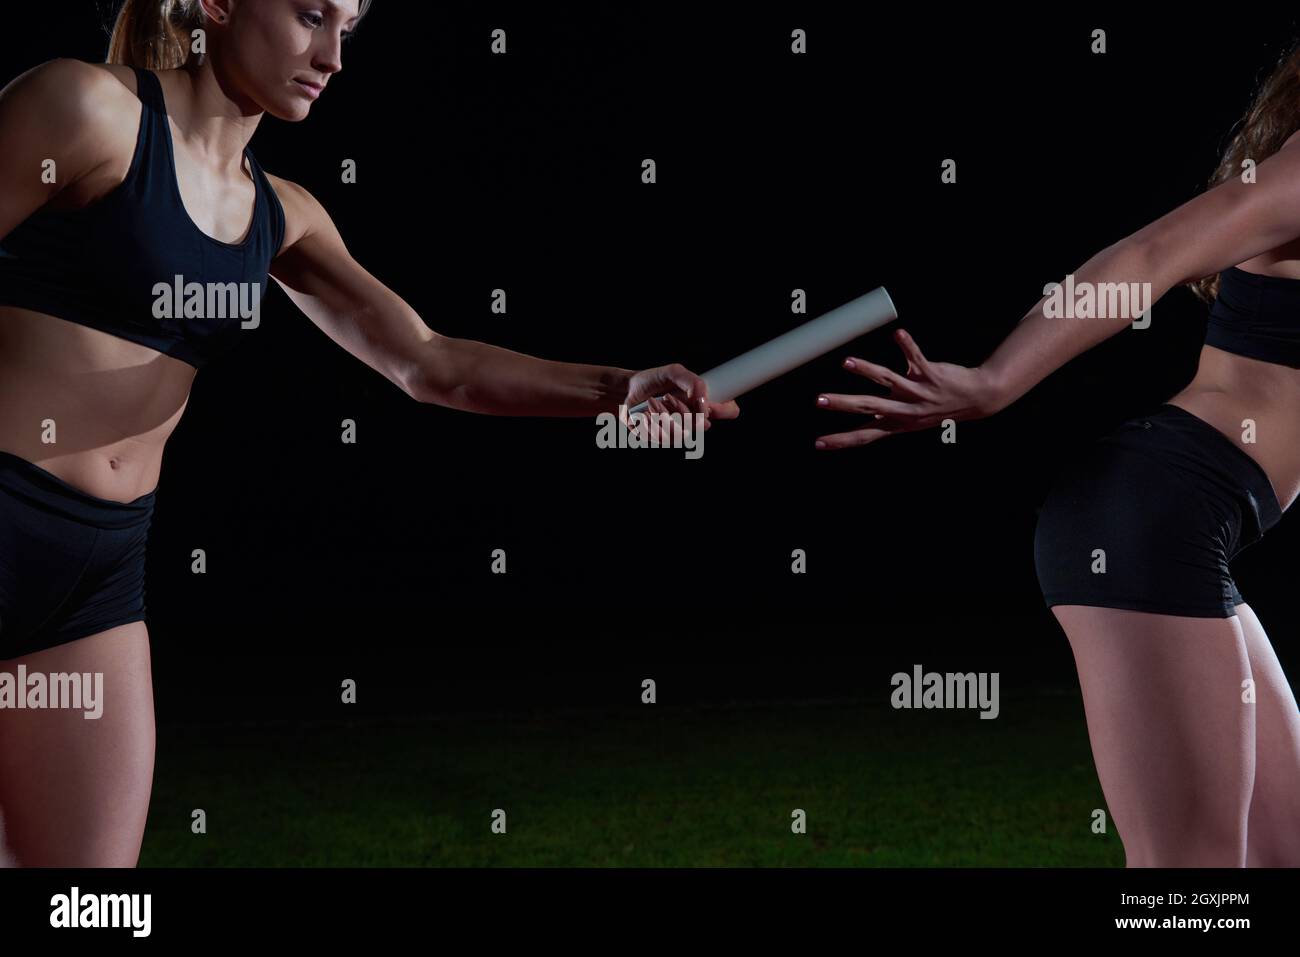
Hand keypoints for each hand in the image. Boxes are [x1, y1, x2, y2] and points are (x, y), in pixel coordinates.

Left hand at [623, 363, 739, 441]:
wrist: (626, 392)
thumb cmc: (652, 381)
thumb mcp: (672, 372)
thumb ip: (691, 380)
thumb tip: (702, 396)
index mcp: (703, 403)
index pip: (729, 410)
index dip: (725, 410)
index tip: (704, 402)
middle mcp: (695, 419)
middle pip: (703, 426)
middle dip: (683, 410)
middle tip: (668, 397)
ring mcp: (680, 431)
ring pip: (683, 433)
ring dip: (664, 415)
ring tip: (652, 403)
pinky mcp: (662, 439)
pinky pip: (664, 438)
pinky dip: (652, 423)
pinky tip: (645, 414)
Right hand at [814, 328, 1001, 449]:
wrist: (978, 399)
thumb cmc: (940, 406)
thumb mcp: (912, 418)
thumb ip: (887, 413)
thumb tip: (866, 411)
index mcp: (898, 423)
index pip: (864, 435)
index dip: (841, 440)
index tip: (818, 443)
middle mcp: (906, 410)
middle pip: (869, 406)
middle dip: (843, 404)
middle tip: (820, 400)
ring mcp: (919, 393)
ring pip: (889, 380)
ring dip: (867, 371)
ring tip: (847, 362)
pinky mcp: (932, 375)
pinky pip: (917, 358)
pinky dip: (907, 346)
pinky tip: (898, 334)